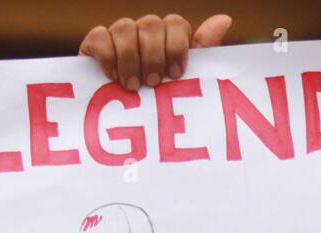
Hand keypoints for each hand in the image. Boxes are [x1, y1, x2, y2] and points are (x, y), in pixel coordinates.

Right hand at [79, 13, 232, 90]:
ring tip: (133, 86)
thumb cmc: (160, 101)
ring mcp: (119, 35)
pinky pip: (100, 35)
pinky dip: (108, 56)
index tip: (176, 75)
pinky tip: (113, 77)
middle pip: (151, 23)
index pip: (176, 23)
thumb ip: (203, 51)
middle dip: (154, 55)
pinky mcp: (95, 43)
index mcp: (168, 38)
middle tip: (153, 83)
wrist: (122, 125)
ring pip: (125, 27)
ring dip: (131, 59)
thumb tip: (225, 19)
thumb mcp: (185, 81)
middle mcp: (145, 32)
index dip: (177, 46)